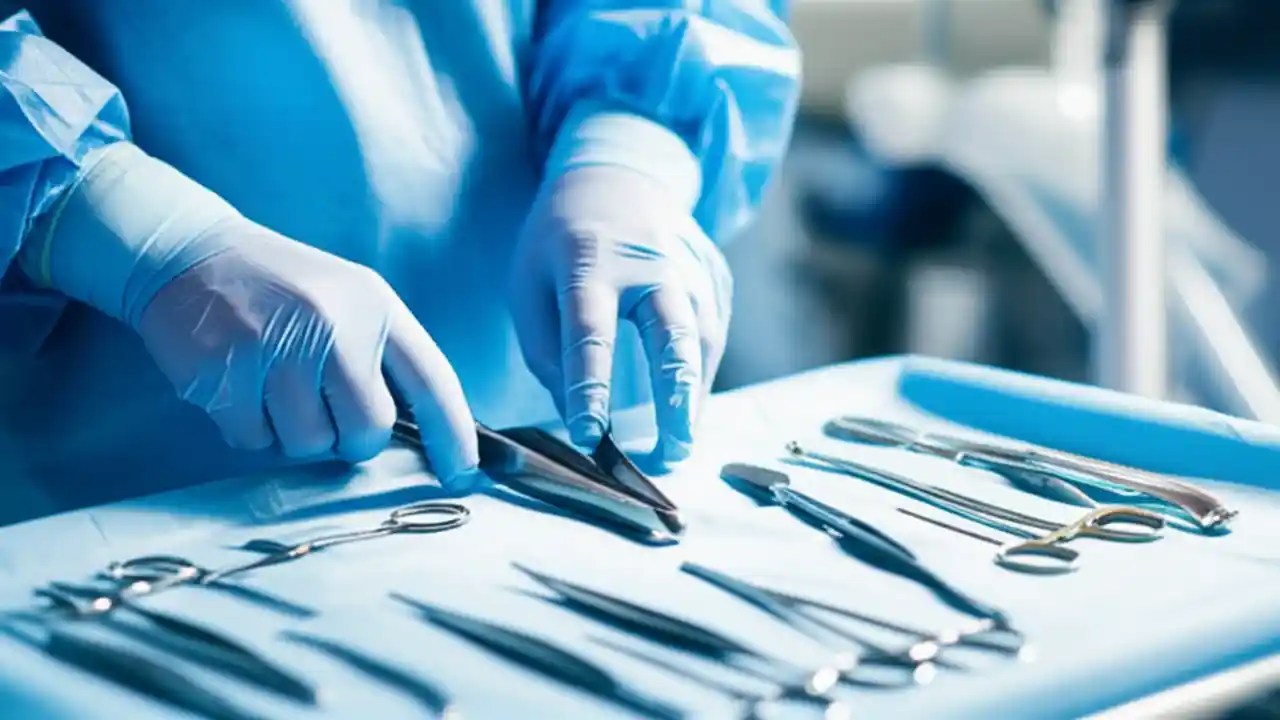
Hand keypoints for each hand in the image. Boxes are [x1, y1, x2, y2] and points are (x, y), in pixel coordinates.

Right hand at [137, 219, 477, 478]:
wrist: (188, 251)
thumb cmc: (279, 288)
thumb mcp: (347, 301)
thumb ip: (380, 357)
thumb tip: (414, 434)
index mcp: (375, 306)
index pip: (432, 380)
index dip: (453, 433)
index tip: (463, 472)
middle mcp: (333, 324)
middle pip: (367, 429)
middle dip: (347, 437)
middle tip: (320, 405)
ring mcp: (278, 347)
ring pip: (308, 443)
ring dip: (292, 432)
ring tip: (272, 384)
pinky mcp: (226, 371)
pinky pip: (253, 440)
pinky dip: (247, 426)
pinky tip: (238, 384)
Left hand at [511, 166, 731, 463]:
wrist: (616, 174)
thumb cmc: (560, 240)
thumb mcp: (530, 283)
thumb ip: (547, 350)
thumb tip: (576, 415)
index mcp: (588, 261)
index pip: (590, 333)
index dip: (590, 387)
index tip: (589, 435)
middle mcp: (648, 261)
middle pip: (672, 333)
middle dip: (675, 397)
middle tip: (673, 452)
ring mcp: (689, 263)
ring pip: (704, 336)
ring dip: (694, 394)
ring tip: (680, 441)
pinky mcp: (714, 270)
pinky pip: (715, 327)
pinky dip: (703, 369)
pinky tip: (690, 399)